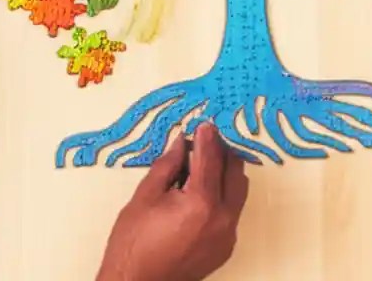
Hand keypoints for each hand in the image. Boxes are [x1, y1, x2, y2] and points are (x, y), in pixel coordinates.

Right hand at [97, 124, 248, 280]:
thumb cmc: (134, 245)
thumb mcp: (145, 197)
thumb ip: (168, 166)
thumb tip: (181, 143)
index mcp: (201, 205)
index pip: (210, 160)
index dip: (207, 138)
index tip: (205, 124)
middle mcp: (222, 220)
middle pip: (235, 173)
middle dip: (222, 153)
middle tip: (206, 141)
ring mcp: (227, 236)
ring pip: (238, 192)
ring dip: (225, 174)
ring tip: (204, 164)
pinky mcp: (226, 247)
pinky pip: (232, 212)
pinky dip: (222, 196)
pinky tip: (201, 192)